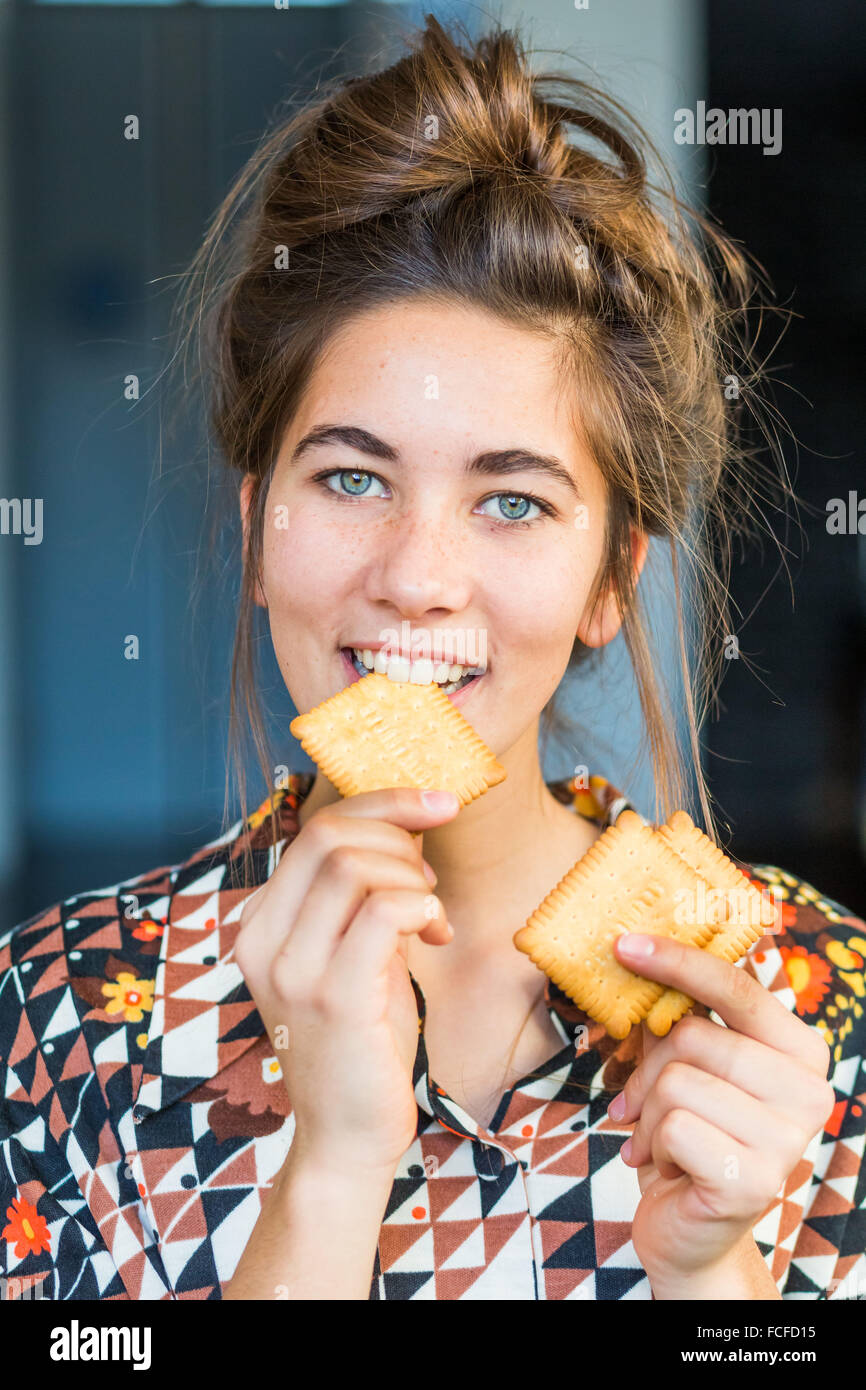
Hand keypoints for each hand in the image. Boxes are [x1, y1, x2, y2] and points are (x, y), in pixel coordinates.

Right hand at [232, 787, 460, 1180]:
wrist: (347, 1136)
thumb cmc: (361, 1040)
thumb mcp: (353, 952)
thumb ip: (364, 893)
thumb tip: (407, 821)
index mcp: (260, 923)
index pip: (315, 828)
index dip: (384, 802)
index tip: (439, 803)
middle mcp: (261, 940)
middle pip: (330, 835)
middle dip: (400, 834)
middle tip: (430, 879)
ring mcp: (291, 970)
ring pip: (354, 865)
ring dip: (412, 878)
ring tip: (430, 916)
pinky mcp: (333, 998)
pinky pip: (381, 912)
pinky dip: (420, 907)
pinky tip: (434, 934)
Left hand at [608, 932, 834, 1290]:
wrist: (691, 1233)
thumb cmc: (688, 1136)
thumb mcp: (686, 1067)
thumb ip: (678, 1018)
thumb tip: (635, 954)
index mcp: (800, 1051)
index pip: (737, 987)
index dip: (678, 961)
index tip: (625, 944)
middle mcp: (808, 1091)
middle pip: (694, 1036)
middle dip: (648, 1069)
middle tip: (638, 1102)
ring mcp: (787, 1140)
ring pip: (676, 1081)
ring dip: (646, 1113)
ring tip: (658, 1141)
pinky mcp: (754, 1180)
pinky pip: (671, 1126)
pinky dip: (651, 1145)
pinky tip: (668, 1168)